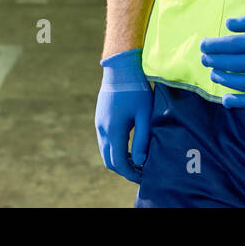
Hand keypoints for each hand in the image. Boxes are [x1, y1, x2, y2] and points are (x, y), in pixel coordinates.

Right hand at [95, 48, 152, 181]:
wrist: (120, 68)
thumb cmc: (137, 89)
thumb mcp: (144, 114)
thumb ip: (143, 139)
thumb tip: (140, 161)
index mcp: (114, 130)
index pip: (119, 162)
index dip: (130, 173)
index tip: (143, 177)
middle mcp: (103, 130)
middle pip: (109, 161)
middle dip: (124, 170)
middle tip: (140, 172)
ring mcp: (99, 124)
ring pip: (105, 152)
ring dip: (118, 160)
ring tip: (136, 161)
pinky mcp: (100, 119)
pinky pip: (104, 141)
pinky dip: (114, 149)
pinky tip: (128, 146)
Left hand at [199, 9, 244, 108]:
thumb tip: (228, 24)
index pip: (227, 46)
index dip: (212, 46)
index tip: (203, 45)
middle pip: (228, 64)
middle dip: (212, 60)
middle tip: (204, 59)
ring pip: (236, 83)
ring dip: (220, 78)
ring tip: (213, 74)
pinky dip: (237, 102)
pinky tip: (226, 100)